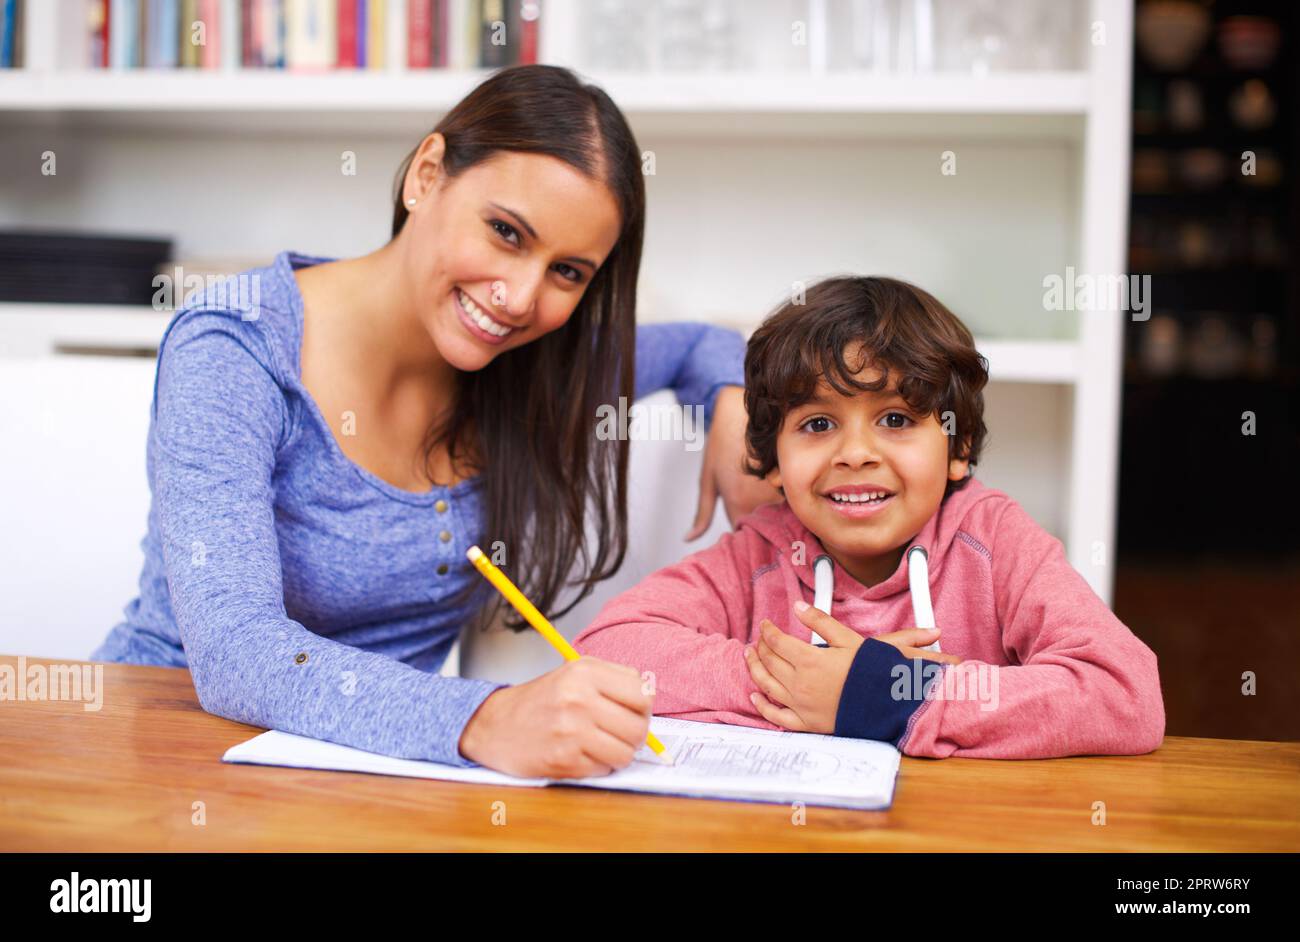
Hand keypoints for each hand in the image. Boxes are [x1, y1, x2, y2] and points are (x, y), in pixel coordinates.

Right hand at [457, 657, 651, 778]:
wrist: (494, 725)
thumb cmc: (541, 700)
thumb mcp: (575, 673)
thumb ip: (615, 681)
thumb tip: (651, 702)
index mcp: (585, 671)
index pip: (643, 693)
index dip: (643, 707)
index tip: (633, 711)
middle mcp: (578, 698)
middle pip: (638, 727)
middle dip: (635, 735)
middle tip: (618, 733)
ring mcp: (571, 731)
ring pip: (626, 752)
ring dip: (618, 753)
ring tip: (600, 744)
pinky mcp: (564, 760)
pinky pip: (604, 769)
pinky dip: (598, 766)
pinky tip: (581, 754)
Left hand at [686, 385, 782, 540]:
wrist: (740, 408)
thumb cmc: (721, 442)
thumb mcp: (707, 479)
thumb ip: (702, 513)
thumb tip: (689, 538)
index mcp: (738, 505)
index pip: (748, 536)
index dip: (750, 537)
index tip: (750, 533)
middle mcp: (760, 499)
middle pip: (771, 528)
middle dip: (769, 528)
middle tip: (767, 520)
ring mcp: (779, 485)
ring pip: (788, 513)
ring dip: (785, 513)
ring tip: (780, 503)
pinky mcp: (793, 470)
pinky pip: (798, 493)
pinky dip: (795, 495)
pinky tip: (789, 487)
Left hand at [745, 602, 962, 733]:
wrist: (888, 706)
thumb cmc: (872, 672)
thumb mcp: (849, 640)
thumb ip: (821, 622)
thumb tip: (799, 607)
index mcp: (810, 661)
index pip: (777, 642)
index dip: (768, 631)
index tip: (766, 624)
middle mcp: (800, 684)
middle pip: (770, 662)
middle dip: (761, 647)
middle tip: (758, 639)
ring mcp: (801, 706)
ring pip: (767, 685)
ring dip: (755, 669)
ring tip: (750, 657)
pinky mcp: (806, 723)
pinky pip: (777, 716)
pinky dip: (762, 706)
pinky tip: (755, 696)